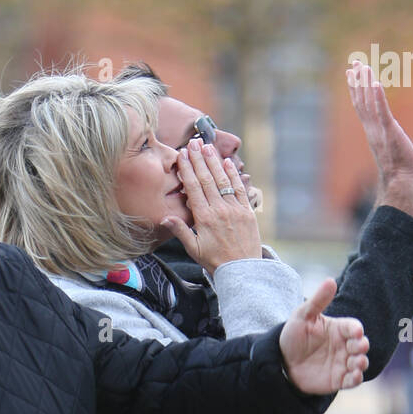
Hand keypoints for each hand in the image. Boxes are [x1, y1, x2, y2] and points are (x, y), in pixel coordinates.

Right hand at [160, 139, 261, 273]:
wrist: (242, 270)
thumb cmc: (215, 261)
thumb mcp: (194, 250)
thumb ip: (180, 232)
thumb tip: (165, 218)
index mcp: (204, 219)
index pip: (193, 188)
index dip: (187, 169)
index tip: (182, 155)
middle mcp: (219, 210)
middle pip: (207, 179)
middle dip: (199, 159)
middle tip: (192, 143)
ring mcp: (234, 209)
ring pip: (222, 180)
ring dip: (214, 162)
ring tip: (207, 147)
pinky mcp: (247, 211)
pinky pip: (238, 188)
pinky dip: (233, 174)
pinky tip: (227, 162)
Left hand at [279, 279, 369, 392]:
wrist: (282, 362)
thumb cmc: (294, 336)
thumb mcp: (302, 316)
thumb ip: (317, 301)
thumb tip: (330, 281)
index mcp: (339, 329)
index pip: (353, 327)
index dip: (356, 329)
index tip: (356, 331)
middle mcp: (344, 346)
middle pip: (361, 345)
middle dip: (362, 346)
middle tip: (358, 346)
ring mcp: (342, 363)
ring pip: (359, 363)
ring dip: (362, 363)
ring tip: (358, 362)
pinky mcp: (338, 380)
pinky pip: (352, 381)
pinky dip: (356, 379)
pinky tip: (355, 376)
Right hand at [347, 59, 412, 188]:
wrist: (399, 180)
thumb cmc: (399, 167)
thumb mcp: (391, 147)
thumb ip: (388, 137)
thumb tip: (391, 135)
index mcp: (371, 131)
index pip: (361, 106)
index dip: (355, 90)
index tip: (351, 74)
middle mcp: (372, 129)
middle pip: (361, 101)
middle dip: (357, 82)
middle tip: (354, 64)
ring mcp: (379, 130)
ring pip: (369, 103)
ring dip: (365, 84)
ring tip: (363, 67)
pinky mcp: (390, 131)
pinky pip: (382, 111)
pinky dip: (378, 97)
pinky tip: (375, 83)